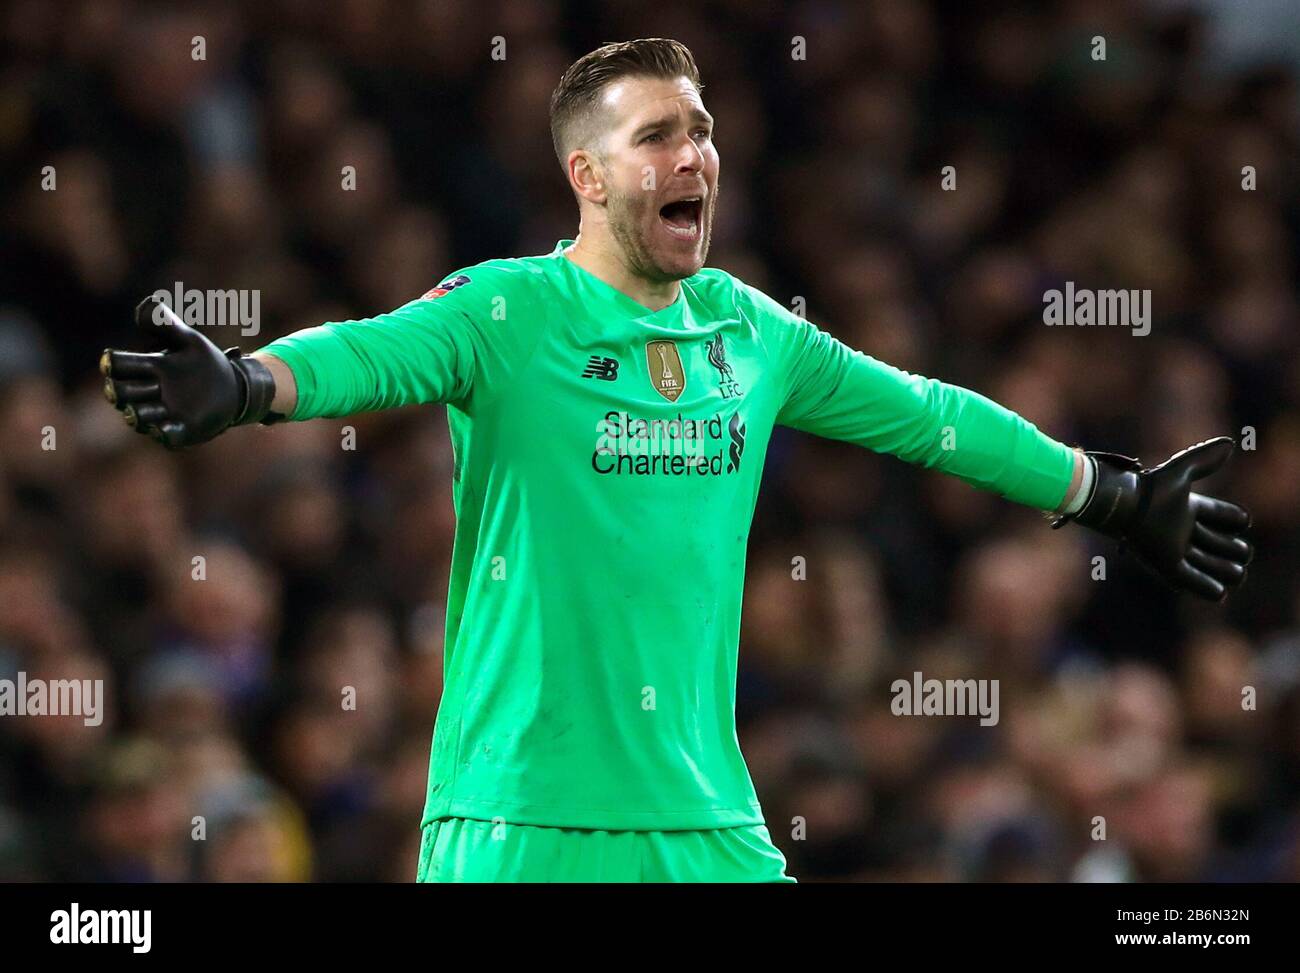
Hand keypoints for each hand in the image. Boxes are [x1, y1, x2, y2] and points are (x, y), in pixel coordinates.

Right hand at [100, 297, 276, 447]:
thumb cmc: (205, 362)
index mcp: (147, 368)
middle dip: (122, 391)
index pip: (117, 366)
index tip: (112, 360)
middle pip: (120, 393)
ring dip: (138, 413)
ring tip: (142, 410)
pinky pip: (165, 436)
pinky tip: (167, 428)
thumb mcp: (189, 341)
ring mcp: (162, 413)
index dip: (114, 364)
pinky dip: (164, 433)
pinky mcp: (180, 430)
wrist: (235, 387)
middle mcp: (147, 393)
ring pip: (137, 416)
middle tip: (133, 388)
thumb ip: (167, 324)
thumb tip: (147, 304)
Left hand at [1060, 437, 1251, 600]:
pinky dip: (1204, 587)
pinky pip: (1188, 580)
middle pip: (1214, 543)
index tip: (1244, 521)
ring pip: (1205, 563)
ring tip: (1238, 573)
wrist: (1121, 506)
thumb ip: (1203, 459)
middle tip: (1243, 551)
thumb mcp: (1180, 471)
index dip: (1232, 519)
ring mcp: (1172, 547)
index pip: (1217, 515)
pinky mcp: (1162, 563)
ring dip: (1223, 569)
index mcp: (1187, 507)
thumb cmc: (1148, 489)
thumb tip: (1231, 445)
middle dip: (1233, 549)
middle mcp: (1180, 529)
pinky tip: (1221, 592)